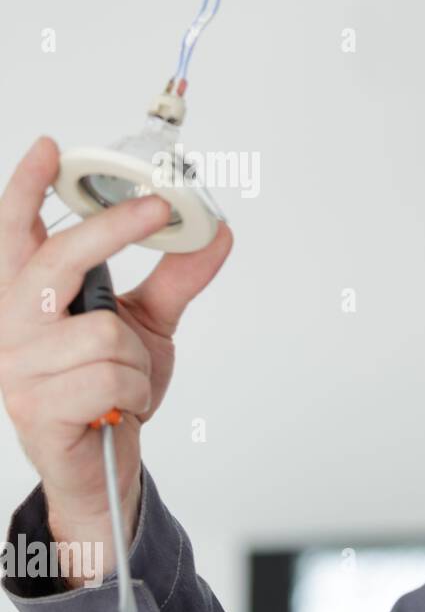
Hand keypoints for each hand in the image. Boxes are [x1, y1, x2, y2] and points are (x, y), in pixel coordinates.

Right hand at [0, 137, 231, 569]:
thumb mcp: (150, 324)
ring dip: (137, 359)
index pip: (15, 232)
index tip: (50, 148)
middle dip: (113, 231)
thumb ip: (176, 277)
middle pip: (58, 258)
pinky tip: (117, 406)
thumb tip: (216, 232)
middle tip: (159, 208)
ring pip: (105, 332)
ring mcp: (16, 366)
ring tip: (124, 382)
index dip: (25, 189)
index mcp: (28, 297)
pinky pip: (111, 376)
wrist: (107, 463)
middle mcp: (10, 323)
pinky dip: (134, 392)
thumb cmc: (113, 388)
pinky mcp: (34, 407)